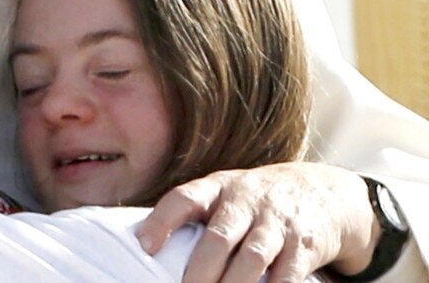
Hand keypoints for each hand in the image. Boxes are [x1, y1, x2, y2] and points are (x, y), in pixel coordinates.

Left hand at [136, 162, 377, 282]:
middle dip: (200, 270)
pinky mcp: (304, 245)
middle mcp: (245, 201)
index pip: (184, 198)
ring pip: (253, 258)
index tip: (144, 246)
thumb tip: (146, 247)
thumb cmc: (251, 201)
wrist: (318, 190)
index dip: (162, 221)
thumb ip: (191, 217)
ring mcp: (276, 223)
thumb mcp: (221, 194)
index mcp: (216, 187)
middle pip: (219, 237)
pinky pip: (288, 274)